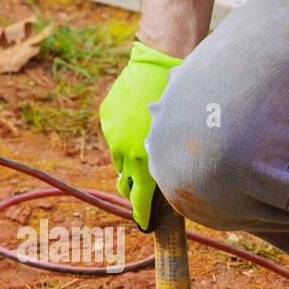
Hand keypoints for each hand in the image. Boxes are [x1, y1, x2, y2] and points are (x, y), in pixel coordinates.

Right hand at [99, 41, 181, 229]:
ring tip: (144, 147)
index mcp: (144, 160)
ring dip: (130, 159)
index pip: (139, 197)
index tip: (143, 223)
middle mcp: (125, 150)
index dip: (140, 213)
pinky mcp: (106, 116)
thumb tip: (167, 182)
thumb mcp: (179, 141)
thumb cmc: (181, 103)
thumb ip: (168, 163)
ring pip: (119, 157)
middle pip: (123, 181)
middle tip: (138, 192)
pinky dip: (125, 135)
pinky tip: (138, 122)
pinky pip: (115, 134)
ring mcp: (113, 133)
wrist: (159, 65)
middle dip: (131, 188)